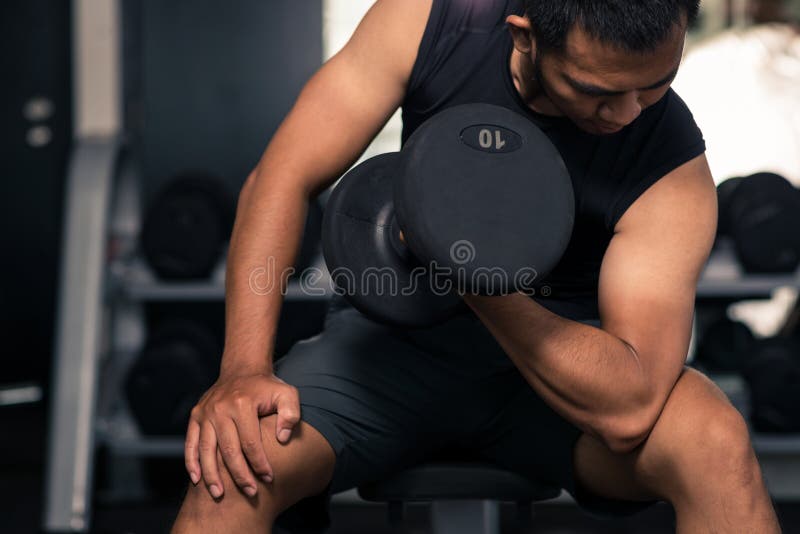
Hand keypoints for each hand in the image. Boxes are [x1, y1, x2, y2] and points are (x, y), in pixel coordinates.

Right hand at [184, 371, 300, 498]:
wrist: (242, 370)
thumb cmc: (267, 387)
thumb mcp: (287, 393)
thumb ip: (290, 414)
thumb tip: (282, 438)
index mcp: (242, 403)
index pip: (251, 442)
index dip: (260, 463)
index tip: (269, 478)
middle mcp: (220, 408)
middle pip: (228, 449)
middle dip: (239, 474)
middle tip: (249, 492)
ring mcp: (205, 412)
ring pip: (206, 449)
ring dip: (212, 475)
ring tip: (219, 494)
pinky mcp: (195, 416)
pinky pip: (190, 442)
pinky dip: (191, 462)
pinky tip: (196, 480)